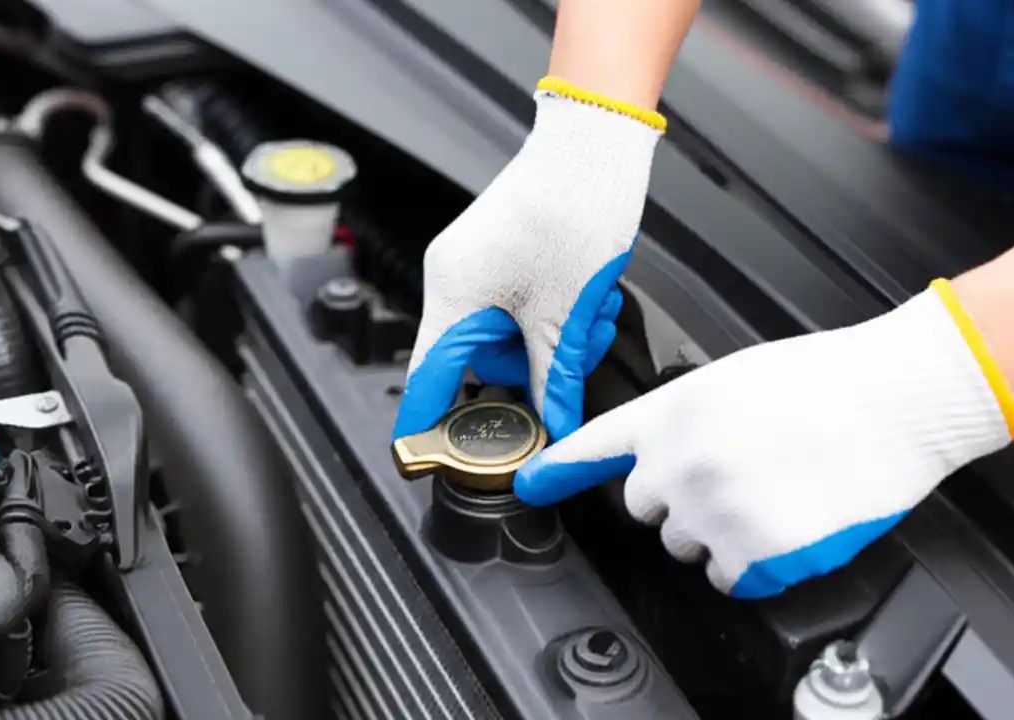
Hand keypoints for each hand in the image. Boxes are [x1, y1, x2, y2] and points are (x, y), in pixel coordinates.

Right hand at [394, 80, 663, 440]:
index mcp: (455, 297)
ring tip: (592, 313)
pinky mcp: (504, 253)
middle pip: (484, 360)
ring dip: (557, 337)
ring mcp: (480, 264)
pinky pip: (524, 304)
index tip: (421, 457)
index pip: (428, 380)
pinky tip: (589, 294)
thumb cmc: (572, 208)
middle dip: (536, 365)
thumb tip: (554, 425)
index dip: (425, 423)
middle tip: (576, 354)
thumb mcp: (566, 315)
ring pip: (514, 333)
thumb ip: (555, 379)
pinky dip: (558, 310)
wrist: (592, 142)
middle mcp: (456, 280)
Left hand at [515, 287, 1013, 597]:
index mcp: (671, 413)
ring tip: (771, 494)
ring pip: (687, 548)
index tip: (530, 483)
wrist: (899, 397)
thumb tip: (663, 455)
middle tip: (736, 477)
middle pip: (643, 509)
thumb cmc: (828, 380)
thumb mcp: (732, 379)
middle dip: (678, 502)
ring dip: (718, 534)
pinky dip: (755, 565)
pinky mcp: (757, 551)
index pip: (592, 447)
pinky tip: (787, 527)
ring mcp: (715, 510)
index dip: (555, 469)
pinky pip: (732, 580)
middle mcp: (680, 464)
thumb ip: (683, 419)